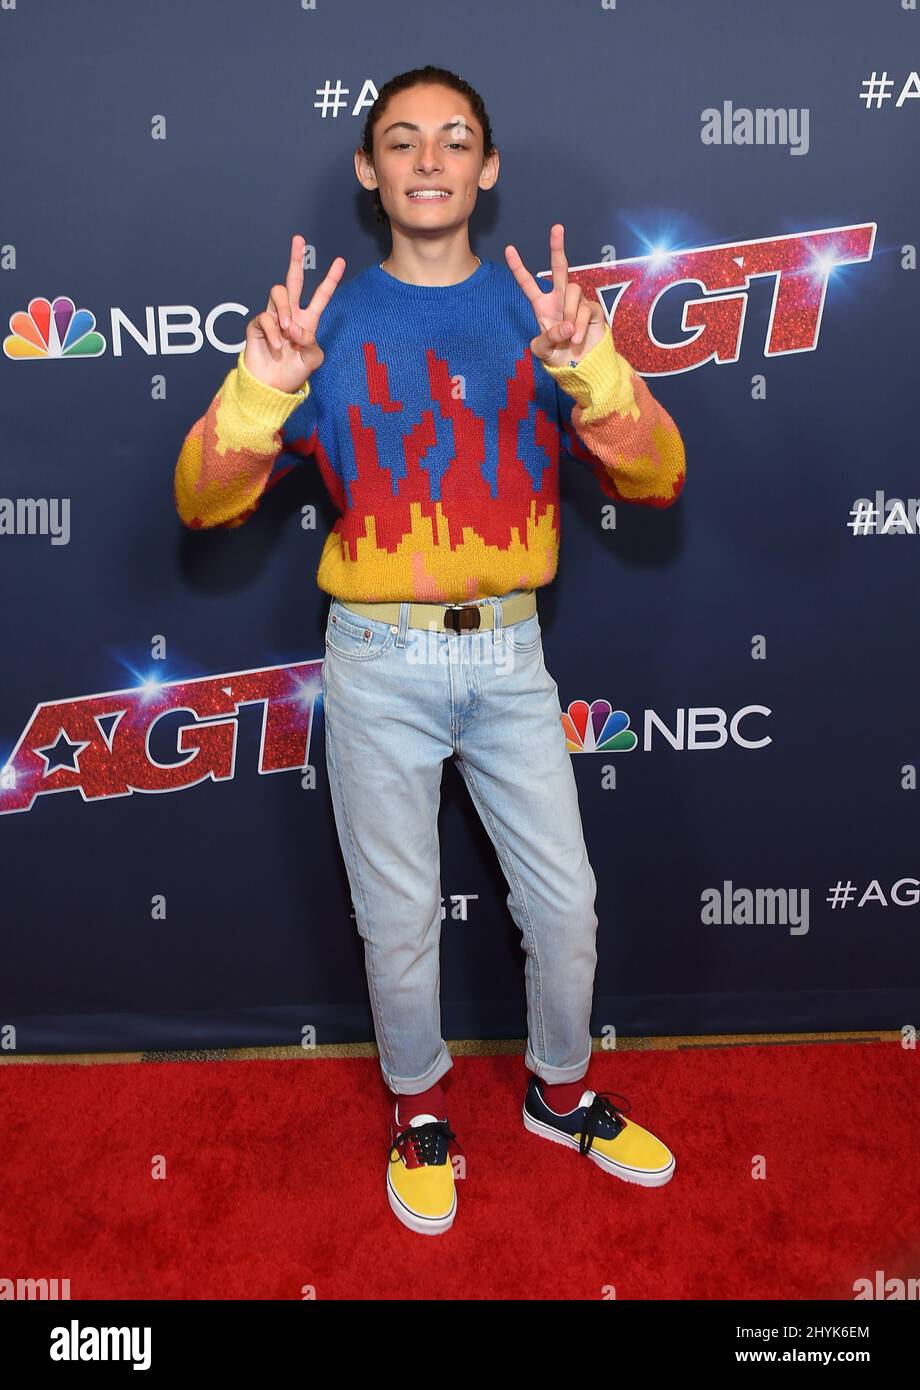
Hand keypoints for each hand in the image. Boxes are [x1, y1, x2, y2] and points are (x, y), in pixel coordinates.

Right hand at [244, 235, 344, 392]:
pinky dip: (273, 333)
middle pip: (293, 280)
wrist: (272, 386)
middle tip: (299, 239)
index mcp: (308, 320)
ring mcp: (273, 317)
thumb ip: (310, 341)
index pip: (320, 295)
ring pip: (278, 293)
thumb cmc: (294, 372)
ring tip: (287, 330)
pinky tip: (277, 347)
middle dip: (295, 259)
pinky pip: (265, 317)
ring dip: (284, 309)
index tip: (340, 261)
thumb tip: (294, 326)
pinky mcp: (256, 324)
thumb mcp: (312, 359)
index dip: (330, 279)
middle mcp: (290, 314)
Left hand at [505, 223, 606, 368]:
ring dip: (569, 312)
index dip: (519, 267)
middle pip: (559, 267)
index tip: (509, 249)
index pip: (528, 284)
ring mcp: (577, 302)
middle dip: (557, 247)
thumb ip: (548, 338)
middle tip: (556, 227)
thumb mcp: (543, 351)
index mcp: (542, 305)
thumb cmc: (558, 356)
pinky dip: (580, 325)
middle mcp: (559, 299)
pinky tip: (577, 338)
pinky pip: (585, 308)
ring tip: (570, 336)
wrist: (580, 367)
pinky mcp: (592, 309)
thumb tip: (566, 325)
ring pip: (572, 291)